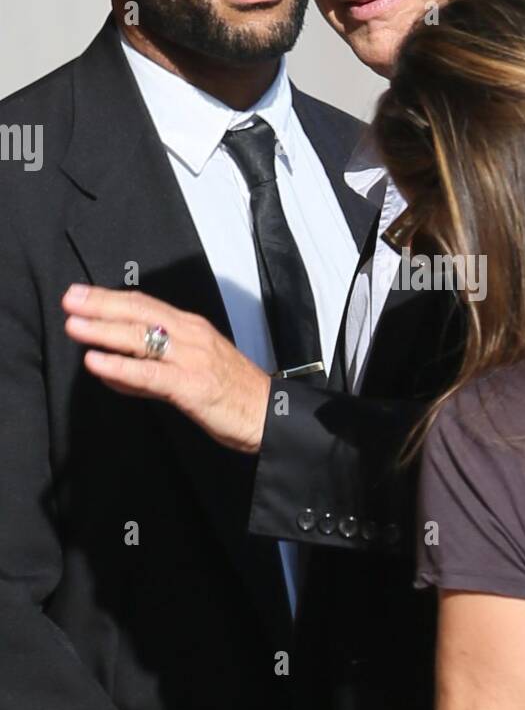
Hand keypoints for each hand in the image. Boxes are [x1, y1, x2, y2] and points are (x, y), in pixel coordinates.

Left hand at [62, 284, 270, 453]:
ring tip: (75, 326)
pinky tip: (97, 363)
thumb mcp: (190, 373)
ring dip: (104, 330)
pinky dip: (121, 366)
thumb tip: (110, 370)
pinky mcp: (192, 385)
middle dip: (101, 305)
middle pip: (140, 312)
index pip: (145, 304)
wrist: (270, 416)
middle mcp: (192, 336)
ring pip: (142, 337)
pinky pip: (150, 373)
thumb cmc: (233, 395)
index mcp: (192, 328)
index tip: (81, 293)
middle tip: (69, 300)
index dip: (110, 297)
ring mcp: (193, 358)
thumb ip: (149, 371)